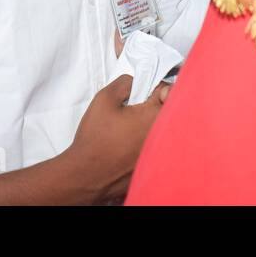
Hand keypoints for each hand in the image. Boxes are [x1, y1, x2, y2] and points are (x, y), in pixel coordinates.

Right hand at [59, 74, 169, 204]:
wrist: (86, 175)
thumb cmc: (95, 136)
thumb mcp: (104, 98)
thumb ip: (125, 83)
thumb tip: (137, 82)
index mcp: (154, 116)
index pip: (167, 92)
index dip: (155, 89)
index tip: (142, 94)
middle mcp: (163, 136)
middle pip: (169, 113)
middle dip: (157, 107)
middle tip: (137, 111)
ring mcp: (160, 154)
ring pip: (164, 132)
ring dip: (152, 126)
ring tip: (131, 130)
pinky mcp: (153, 167)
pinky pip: (157, 150)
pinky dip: (147, 144)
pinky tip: (130, 147)